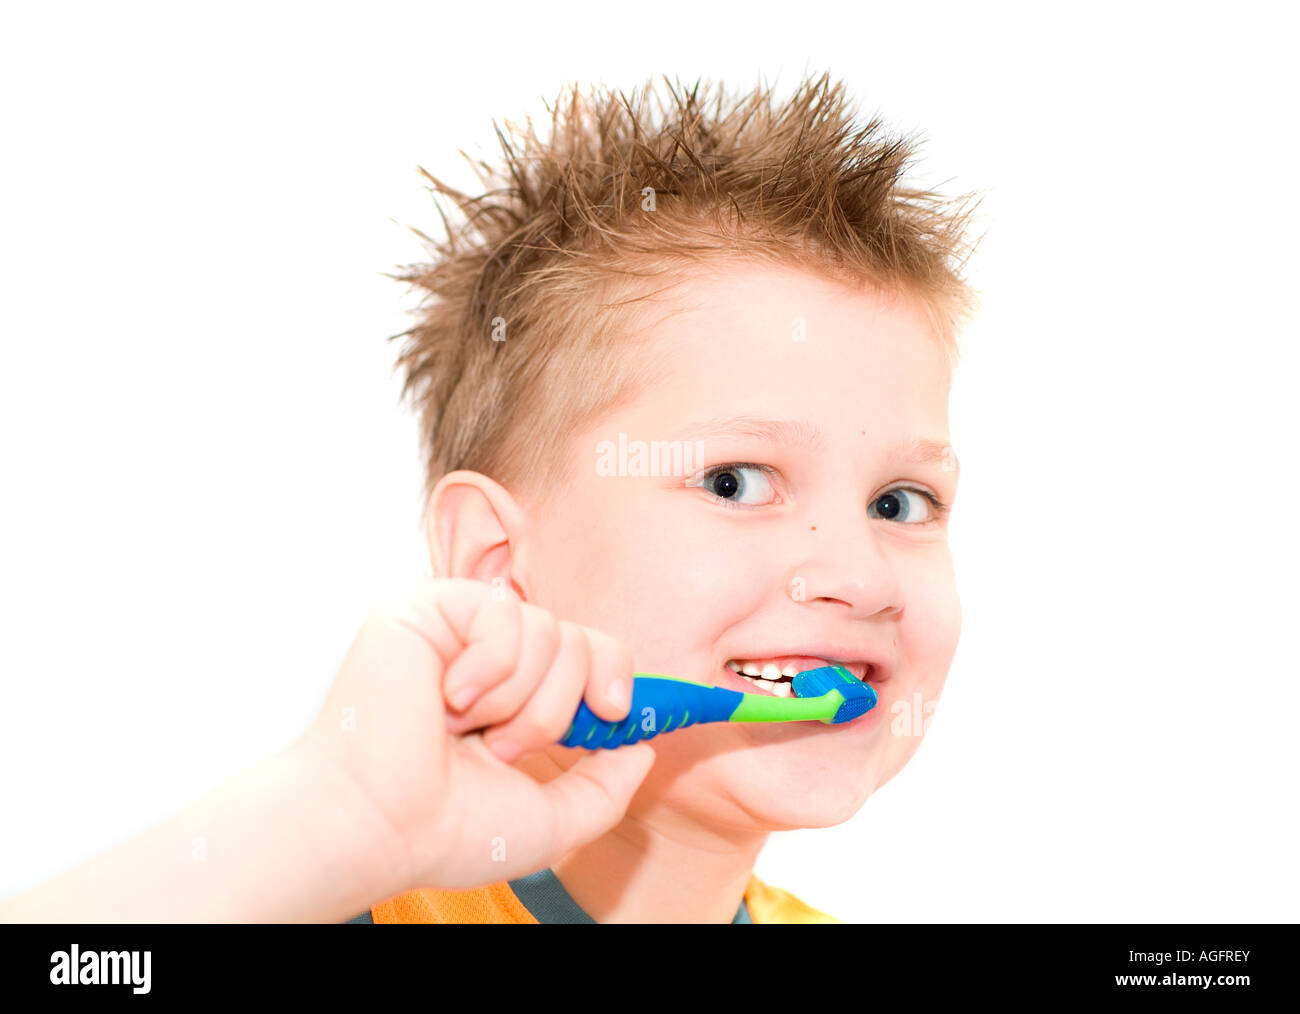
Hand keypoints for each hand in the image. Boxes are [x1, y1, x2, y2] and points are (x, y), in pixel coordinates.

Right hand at [296, 577, 654, 893]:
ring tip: (466, 728)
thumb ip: (604, 789)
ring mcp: (459, 630)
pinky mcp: (428, 608)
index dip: (613, 676)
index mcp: (516, 697)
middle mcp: (491, 658)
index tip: (613, 713)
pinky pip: (503, 612)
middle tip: (502, 747)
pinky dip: (487, 667)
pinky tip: (446, 697)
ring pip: (547, 629)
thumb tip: (643, 750)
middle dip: (554, 709)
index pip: (589, 654)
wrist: (381, 824)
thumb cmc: (445, 828)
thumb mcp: (550, 820)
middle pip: (579, 641)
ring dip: (516, 698)